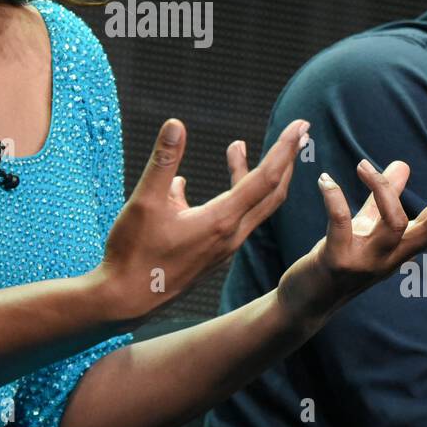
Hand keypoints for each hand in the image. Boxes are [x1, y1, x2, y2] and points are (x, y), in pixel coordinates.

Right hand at [96, 117, 310, 325]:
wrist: (125, 301)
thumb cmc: (134, 253)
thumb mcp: (144, 202)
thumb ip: (163, 161)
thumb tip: (176, 124)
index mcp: (221, 221)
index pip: (265, 178)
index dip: (284, 148)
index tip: (301, 124)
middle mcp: (230, 236)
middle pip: (271, 193)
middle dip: (285, 160)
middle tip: (299, 133)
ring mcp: (222, 248)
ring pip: (251, 206)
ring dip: (251, 175)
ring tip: (236, 147)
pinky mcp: (211, 255)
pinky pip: (232, 219)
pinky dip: (229, 196)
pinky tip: (186, 187)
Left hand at [276, 158, 426, 328]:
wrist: (305, 302)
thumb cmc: (337, 260)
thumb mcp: (365, 226)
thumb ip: (383, 199)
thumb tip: (403, 164)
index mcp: (401, 248)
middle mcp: (391, 258)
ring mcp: (367, 263)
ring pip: (393, 226)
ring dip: (383, 191)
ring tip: (362, 165)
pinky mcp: (338, 262)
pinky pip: (342, 225)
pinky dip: (335, 200)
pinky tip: (325, 180)